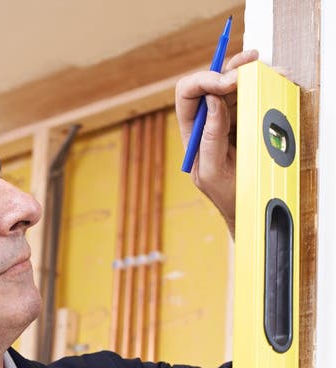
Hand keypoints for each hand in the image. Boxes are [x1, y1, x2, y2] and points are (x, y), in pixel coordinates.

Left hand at [175, 49, 258, 237]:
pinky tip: (275, 76)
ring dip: (250, 71)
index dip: (204, 81)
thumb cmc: (226, 195)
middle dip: (230, 69)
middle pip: (212, 81)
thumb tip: (212, 102)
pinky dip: (263, 82)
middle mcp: (208, 120)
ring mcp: (228, 118)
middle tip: (252, 64)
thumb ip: (210, 138)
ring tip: (268, 68)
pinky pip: (252, 94)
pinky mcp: (248, 119)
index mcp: (193, 132)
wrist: (249, 207)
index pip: (188, 95)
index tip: (226, 82)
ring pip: (234, 83)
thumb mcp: (212, 172)